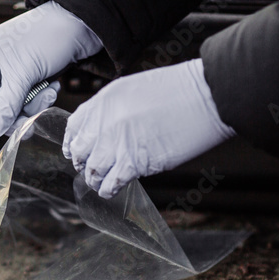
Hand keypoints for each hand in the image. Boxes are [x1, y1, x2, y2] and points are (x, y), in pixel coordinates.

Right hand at [0, 1, 101, 151]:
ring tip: (47, 92)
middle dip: (17, 113)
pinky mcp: (34, 74)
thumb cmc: (48, 36)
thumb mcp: (23, 72)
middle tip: (28, 126)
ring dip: (34, 104)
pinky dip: (43, 96)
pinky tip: (52, 85)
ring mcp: (16, 69)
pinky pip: (32, 98)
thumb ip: (7, 104)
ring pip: (18, 104)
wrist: (83, 23)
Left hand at [63, 59, 235, 197]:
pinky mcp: (134, 162)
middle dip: (83, 163)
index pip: (75, 126)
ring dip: (95, 179)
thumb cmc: (180, 90)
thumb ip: (114, 108)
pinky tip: (111, 190)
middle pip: (80, 151)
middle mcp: (105, 122)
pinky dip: (108, 190)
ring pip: (92, 170)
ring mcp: (117, 143)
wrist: (205, 96)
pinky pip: (110, 183)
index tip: (75, 151)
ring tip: (101, 182)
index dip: (73, 143)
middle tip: (90, 168)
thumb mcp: (134, 89)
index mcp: (104, 101)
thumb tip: (104, 129)